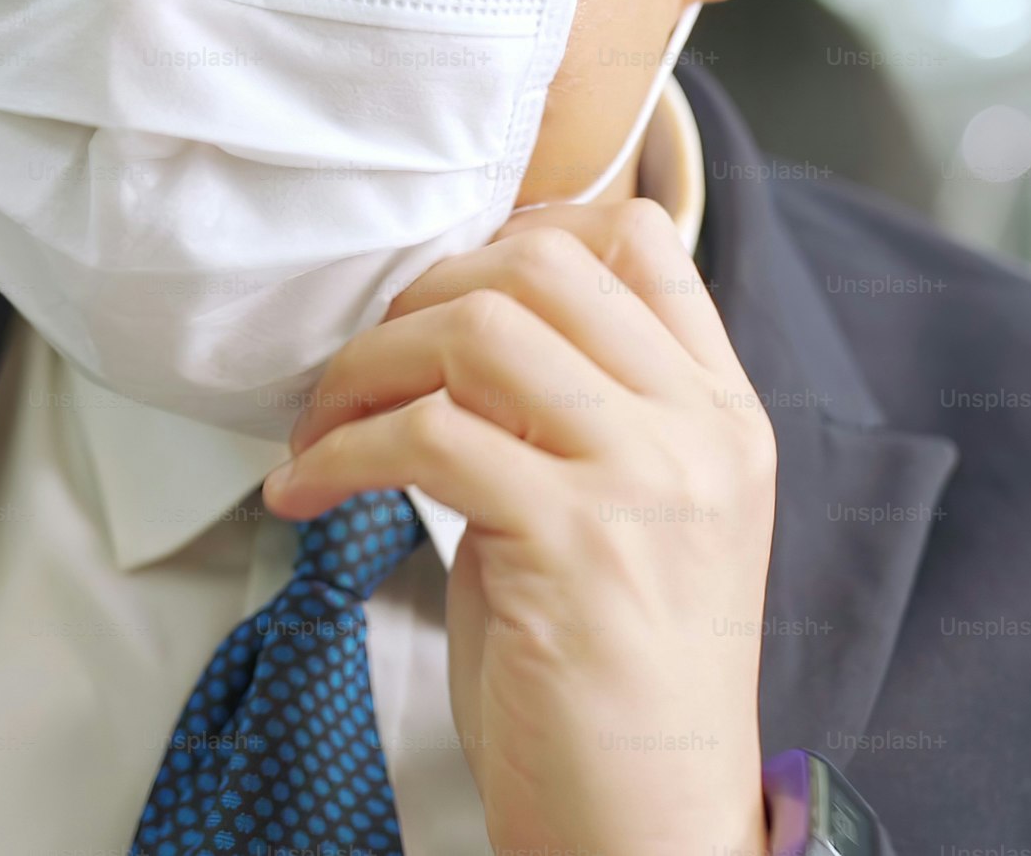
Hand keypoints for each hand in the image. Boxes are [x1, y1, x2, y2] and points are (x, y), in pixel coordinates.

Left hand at [267, 199, 776, 855]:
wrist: (652, 829)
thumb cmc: (612, 688)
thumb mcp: (624, 520)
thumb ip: (572, 417)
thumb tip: (452, 331)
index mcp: (722, 413)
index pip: (641, 237)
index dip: (517, 235)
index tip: (436, 297)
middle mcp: (699, 430)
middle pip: (542, 264)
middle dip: (418, 298)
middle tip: (356, 371)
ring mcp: (648, 481)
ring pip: (478, 331)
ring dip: (366, 369)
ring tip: (320, 433)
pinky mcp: (578, 544)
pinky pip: (427, 438)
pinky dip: (340, 453)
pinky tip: (309, 492)